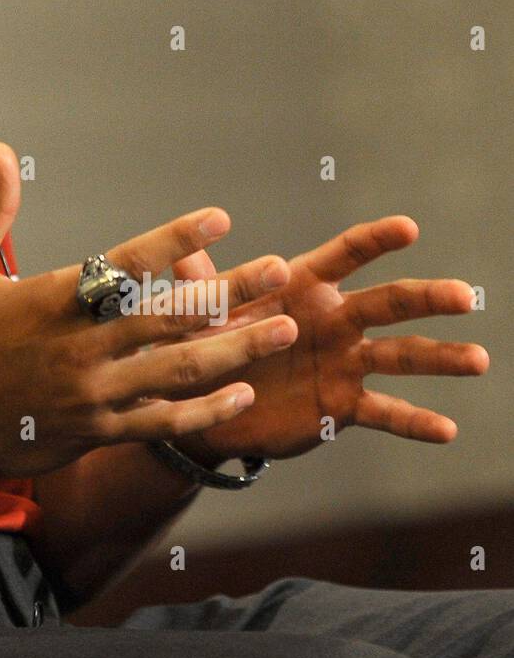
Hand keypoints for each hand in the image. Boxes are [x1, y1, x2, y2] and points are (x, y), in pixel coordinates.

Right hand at [0, 142, 297, 485]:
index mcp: (53, 300)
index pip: (127, 263)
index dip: (177, 239)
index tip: (220, 218)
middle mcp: (82, 346)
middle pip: (171, 316)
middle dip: (232, 291)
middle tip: (281, 270)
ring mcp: (94, 393)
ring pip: (181, 370)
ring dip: (239, 349)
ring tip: (287, 329)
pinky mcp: (98, 431)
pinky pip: (164, 422)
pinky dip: (207, 409)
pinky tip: (243, 393)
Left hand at [163, 217, 486, 463]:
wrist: (205, 406)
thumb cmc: (205, 341)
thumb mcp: (197, 311)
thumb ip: (195, 279)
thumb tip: (179, 242)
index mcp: (302, 287)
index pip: (344, 256)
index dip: (375, 241)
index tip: (409, 227)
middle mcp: (333, 320)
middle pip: (387, 303)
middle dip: (426, 297)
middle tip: (464, 294)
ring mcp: (344, 362)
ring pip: (401, 356)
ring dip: (441, 357)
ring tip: (479, 358)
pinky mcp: (344, 405)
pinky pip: (386, 412)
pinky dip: (416, 421)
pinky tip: (448, 430)